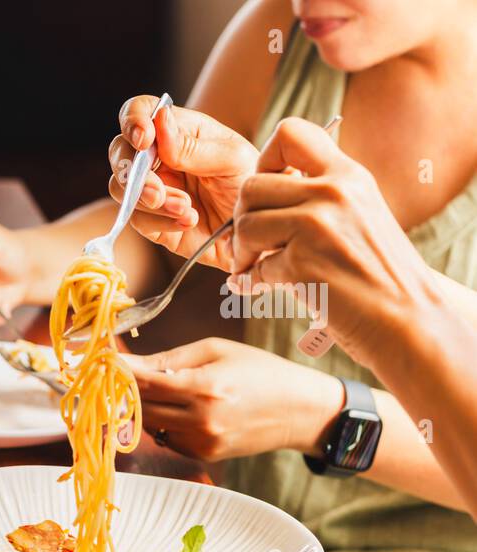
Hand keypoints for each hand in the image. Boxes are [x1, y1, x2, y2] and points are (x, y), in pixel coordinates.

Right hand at [108, 95, 257, 270]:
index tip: (143, 140)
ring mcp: (153, 188)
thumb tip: (159, 123)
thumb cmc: (251, 184)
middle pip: (120, 151)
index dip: (133, 120)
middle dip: (133, 172)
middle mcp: (160, 156)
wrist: (258, 228)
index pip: (142, 110)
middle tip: (157, 191)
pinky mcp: (152, 220)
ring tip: (186, 208)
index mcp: (179, 130)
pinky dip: (161, 221)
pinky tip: (189, 220)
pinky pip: (137, 219)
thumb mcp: (233, 159)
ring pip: (122, 188)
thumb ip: (194, 146)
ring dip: (149, 200)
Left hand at [122, 337, 342, 461]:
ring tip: (152, 388)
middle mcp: (199, 420)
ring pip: (148, 425)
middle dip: (124, 390)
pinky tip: (178, 409)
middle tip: (116, 374)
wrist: (298, 411)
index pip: (144, 382)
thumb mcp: (215, 351)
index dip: (118, 371)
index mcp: (204, 387)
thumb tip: (128, 363)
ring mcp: (200, 442)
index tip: (101, 361)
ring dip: (141, 407)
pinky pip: (165, 437)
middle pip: (139, 407)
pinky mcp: (203, 455)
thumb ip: (168, 360)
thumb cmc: (258, 371)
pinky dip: (161, 423)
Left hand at [229, 117, 437, 363]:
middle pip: (251, 185)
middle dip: (242, 218)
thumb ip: (320, 197)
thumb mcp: (360, 216)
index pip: (291, 133)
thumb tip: (262, 193)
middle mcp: (333, 192)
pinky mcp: (302, 263)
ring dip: (242, 253)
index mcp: (348, 175)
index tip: (265, 192)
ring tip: (254, 268)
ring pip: (244, 226)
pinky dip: (251, 284)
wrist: (409, 320)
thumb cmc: (379, 275)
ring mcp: (317, 226)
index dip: (264, 160)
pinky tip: (262, 289)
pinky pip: (252, 269)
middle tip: (250, 242)